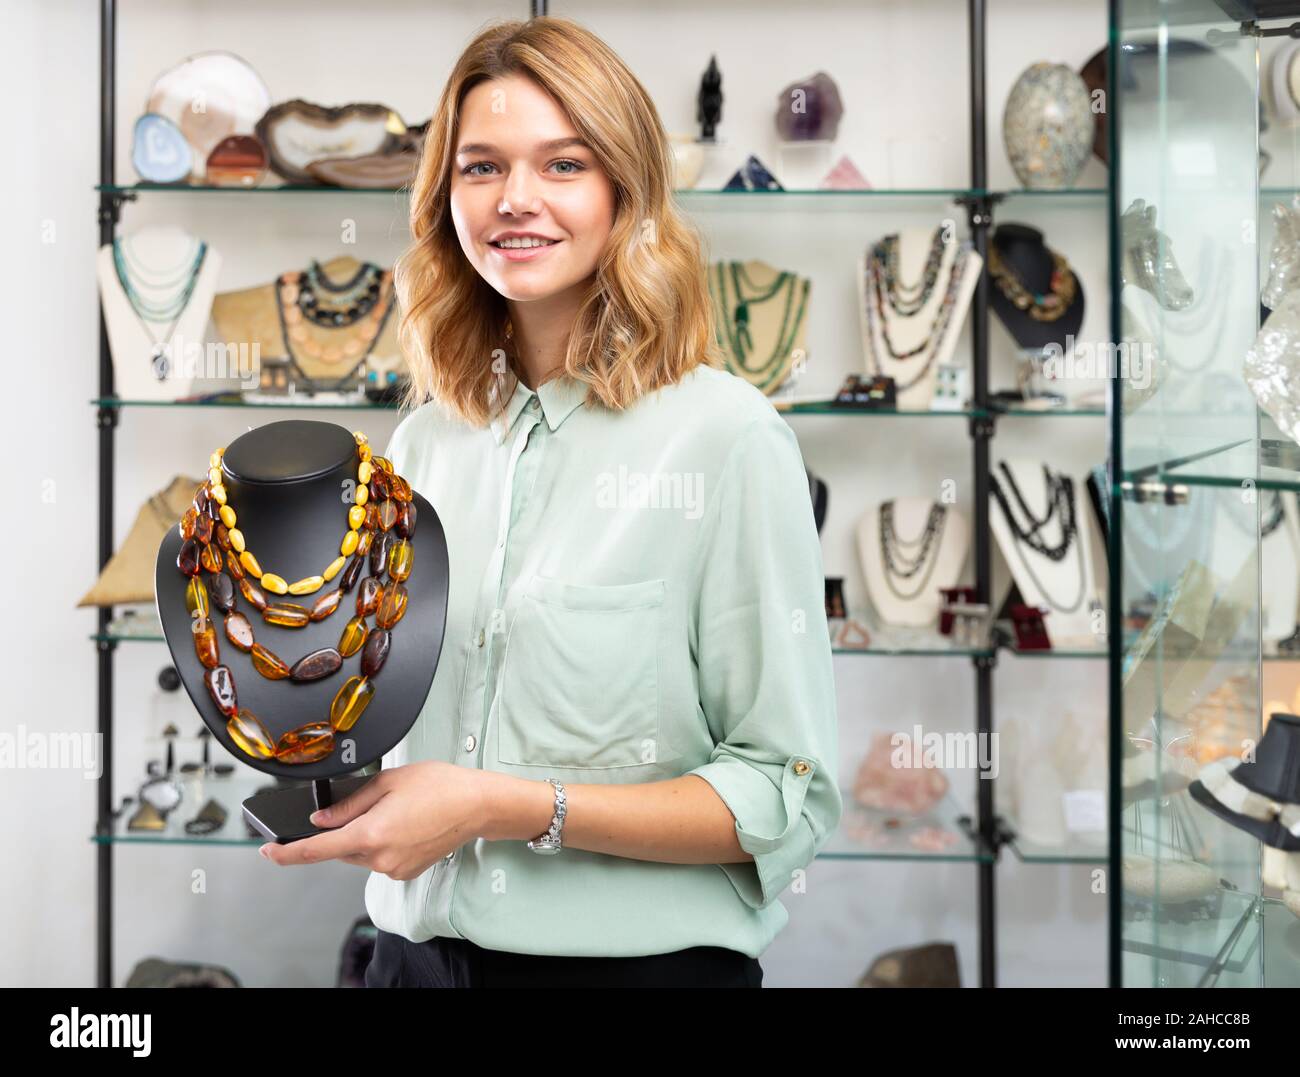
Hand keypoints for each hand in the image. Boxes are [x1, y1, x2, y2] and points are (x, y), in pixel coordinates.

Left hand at [258, 761, 488, 879]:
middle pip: (340, 848)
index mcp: (370, 834)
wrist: (476, 805)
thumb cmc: (439, 786)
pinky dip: (382, 842)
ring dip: (365, 834)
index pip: (315, 850)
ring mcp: (394, 868)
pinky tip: (404, 823)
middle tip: (371, 803)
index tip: (267, 852)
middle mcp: (380, 858)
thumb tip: (321, 819)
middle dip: (343, 828)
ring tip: (396, 809)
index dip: (286, 853)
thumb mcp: (387, 782)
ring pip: (360, 853)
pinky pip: (380, 858)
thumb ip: (348, 803)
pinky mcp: (406, 872)